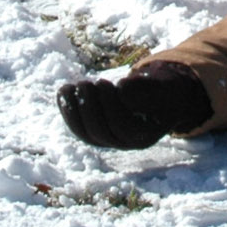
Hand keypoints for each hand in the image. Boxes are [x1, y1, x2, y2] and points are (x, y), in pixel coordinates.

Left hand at [55, 62, 210, 148]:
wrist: (159, 98)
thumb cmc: (161, 90)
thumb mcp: (163, 87)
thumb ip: (147, 88)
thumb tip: (122, 89)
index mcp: (145, 135)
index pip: (123, 128)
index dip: (110, 106)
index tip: (105, 82)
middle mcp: (126, 144)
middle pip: (101, 134)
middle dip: (89, 108)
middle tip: (85, 83)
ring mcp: (110, 141)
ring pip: (86, 134)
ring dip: (74, 110)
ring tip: (72, 86)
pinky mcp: (97, 134)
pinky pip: (78, 128)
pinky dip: (68, 110)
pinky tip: (64, 91)